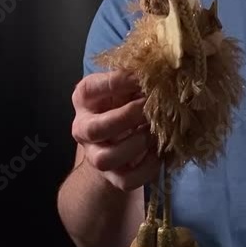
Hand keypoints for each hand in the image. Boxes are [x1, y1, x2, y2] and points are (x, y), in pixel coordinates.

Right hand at [71, 69, 159, 191]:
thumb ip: (135, 77)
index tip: (142, 77)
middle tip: (149, 107)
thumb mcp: (125, 86)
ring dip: (137, 143)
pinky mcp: (113, 177)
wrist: (118, 140)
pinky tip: (160, 152)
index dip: (117, 82)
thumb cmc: (123, 104)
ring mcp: (96, 156)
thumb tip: (162, 66)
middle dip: (127, 117)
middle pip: (95, 129)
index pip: (90, 89)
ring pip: (107, 158)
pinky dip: (148, 167)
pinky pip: (127, 180)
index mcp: (84, 100)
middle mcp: (83, 128)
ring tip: (155, 130)